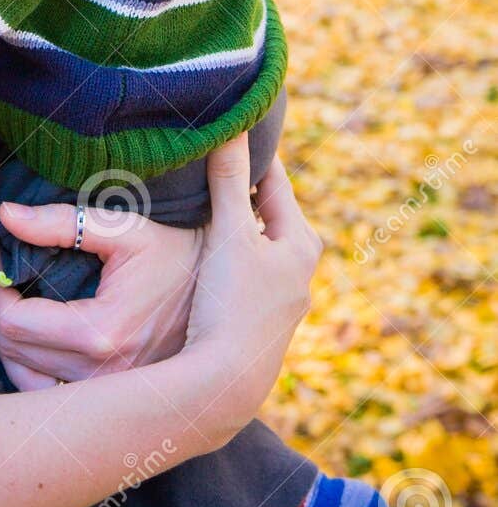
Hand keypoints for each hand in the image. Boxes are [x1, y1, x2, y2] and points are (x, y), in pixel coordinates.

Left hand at [0, 203, 203, 390]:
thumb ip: (61, 221)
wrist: (230, 296)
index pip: (13, 321)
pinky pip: (52, 398)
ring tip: (17, 302)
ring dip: (12, 342)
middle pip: (14, 352)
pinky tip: (38, 339)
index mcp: (101, 332)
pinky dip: (33, 371)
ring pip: (25, 381)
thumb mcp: (125, 229)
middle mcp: (103, 375)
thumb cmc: (179, 254)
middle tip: (5, 272)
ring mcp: (110, 395)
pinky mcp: (116, 404)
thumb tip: (5, 215)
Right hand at [181, 136, 321, 444]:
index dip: (253, 153)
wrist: (225, 381)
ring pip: (256, 240)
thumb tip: (234, 125)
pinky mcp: (260, 317)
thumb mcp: (230, 233)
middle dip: (244, 185)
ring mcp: (281, 295)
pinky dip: (230, 248)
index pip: (277, 180)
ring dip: (235, 219)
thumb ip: (231, 179)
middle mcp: (299, 267)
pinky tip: (206, 247)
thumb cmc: (232, 302)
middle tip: (213, 153)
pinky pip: (246, 266)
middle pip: (269, 210)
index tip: (233, 124)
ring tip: (205, 194)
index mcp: (300, 241)